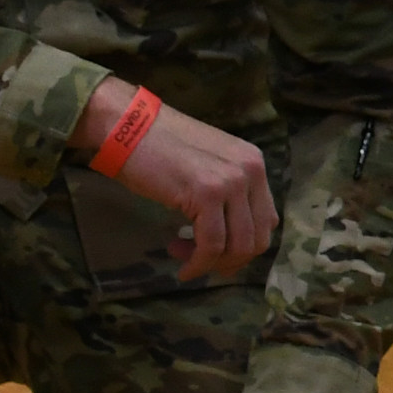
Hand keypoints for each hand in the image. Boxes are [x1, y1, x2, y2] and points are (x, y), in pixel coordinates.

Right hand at [82, 78, 275, 277]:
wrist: (125, 124)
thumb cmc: (156, 146)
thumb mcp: (206, 165)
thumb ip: (225, 192)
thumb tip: (230, 235)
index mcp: (253, 163)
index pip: (266, 220)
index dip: (244, 246)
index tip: (217, 254)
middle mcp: (250, 170)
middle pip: (258, 238)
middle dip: (231, 260)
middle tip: (201, 262)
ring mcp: (232, 181)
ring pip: (238, 246)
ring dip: (212, 264)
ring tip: (184, 258)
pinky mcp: (208, 193)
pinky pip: (212, 245)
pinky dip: (199, 264)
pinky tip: (184, 268)